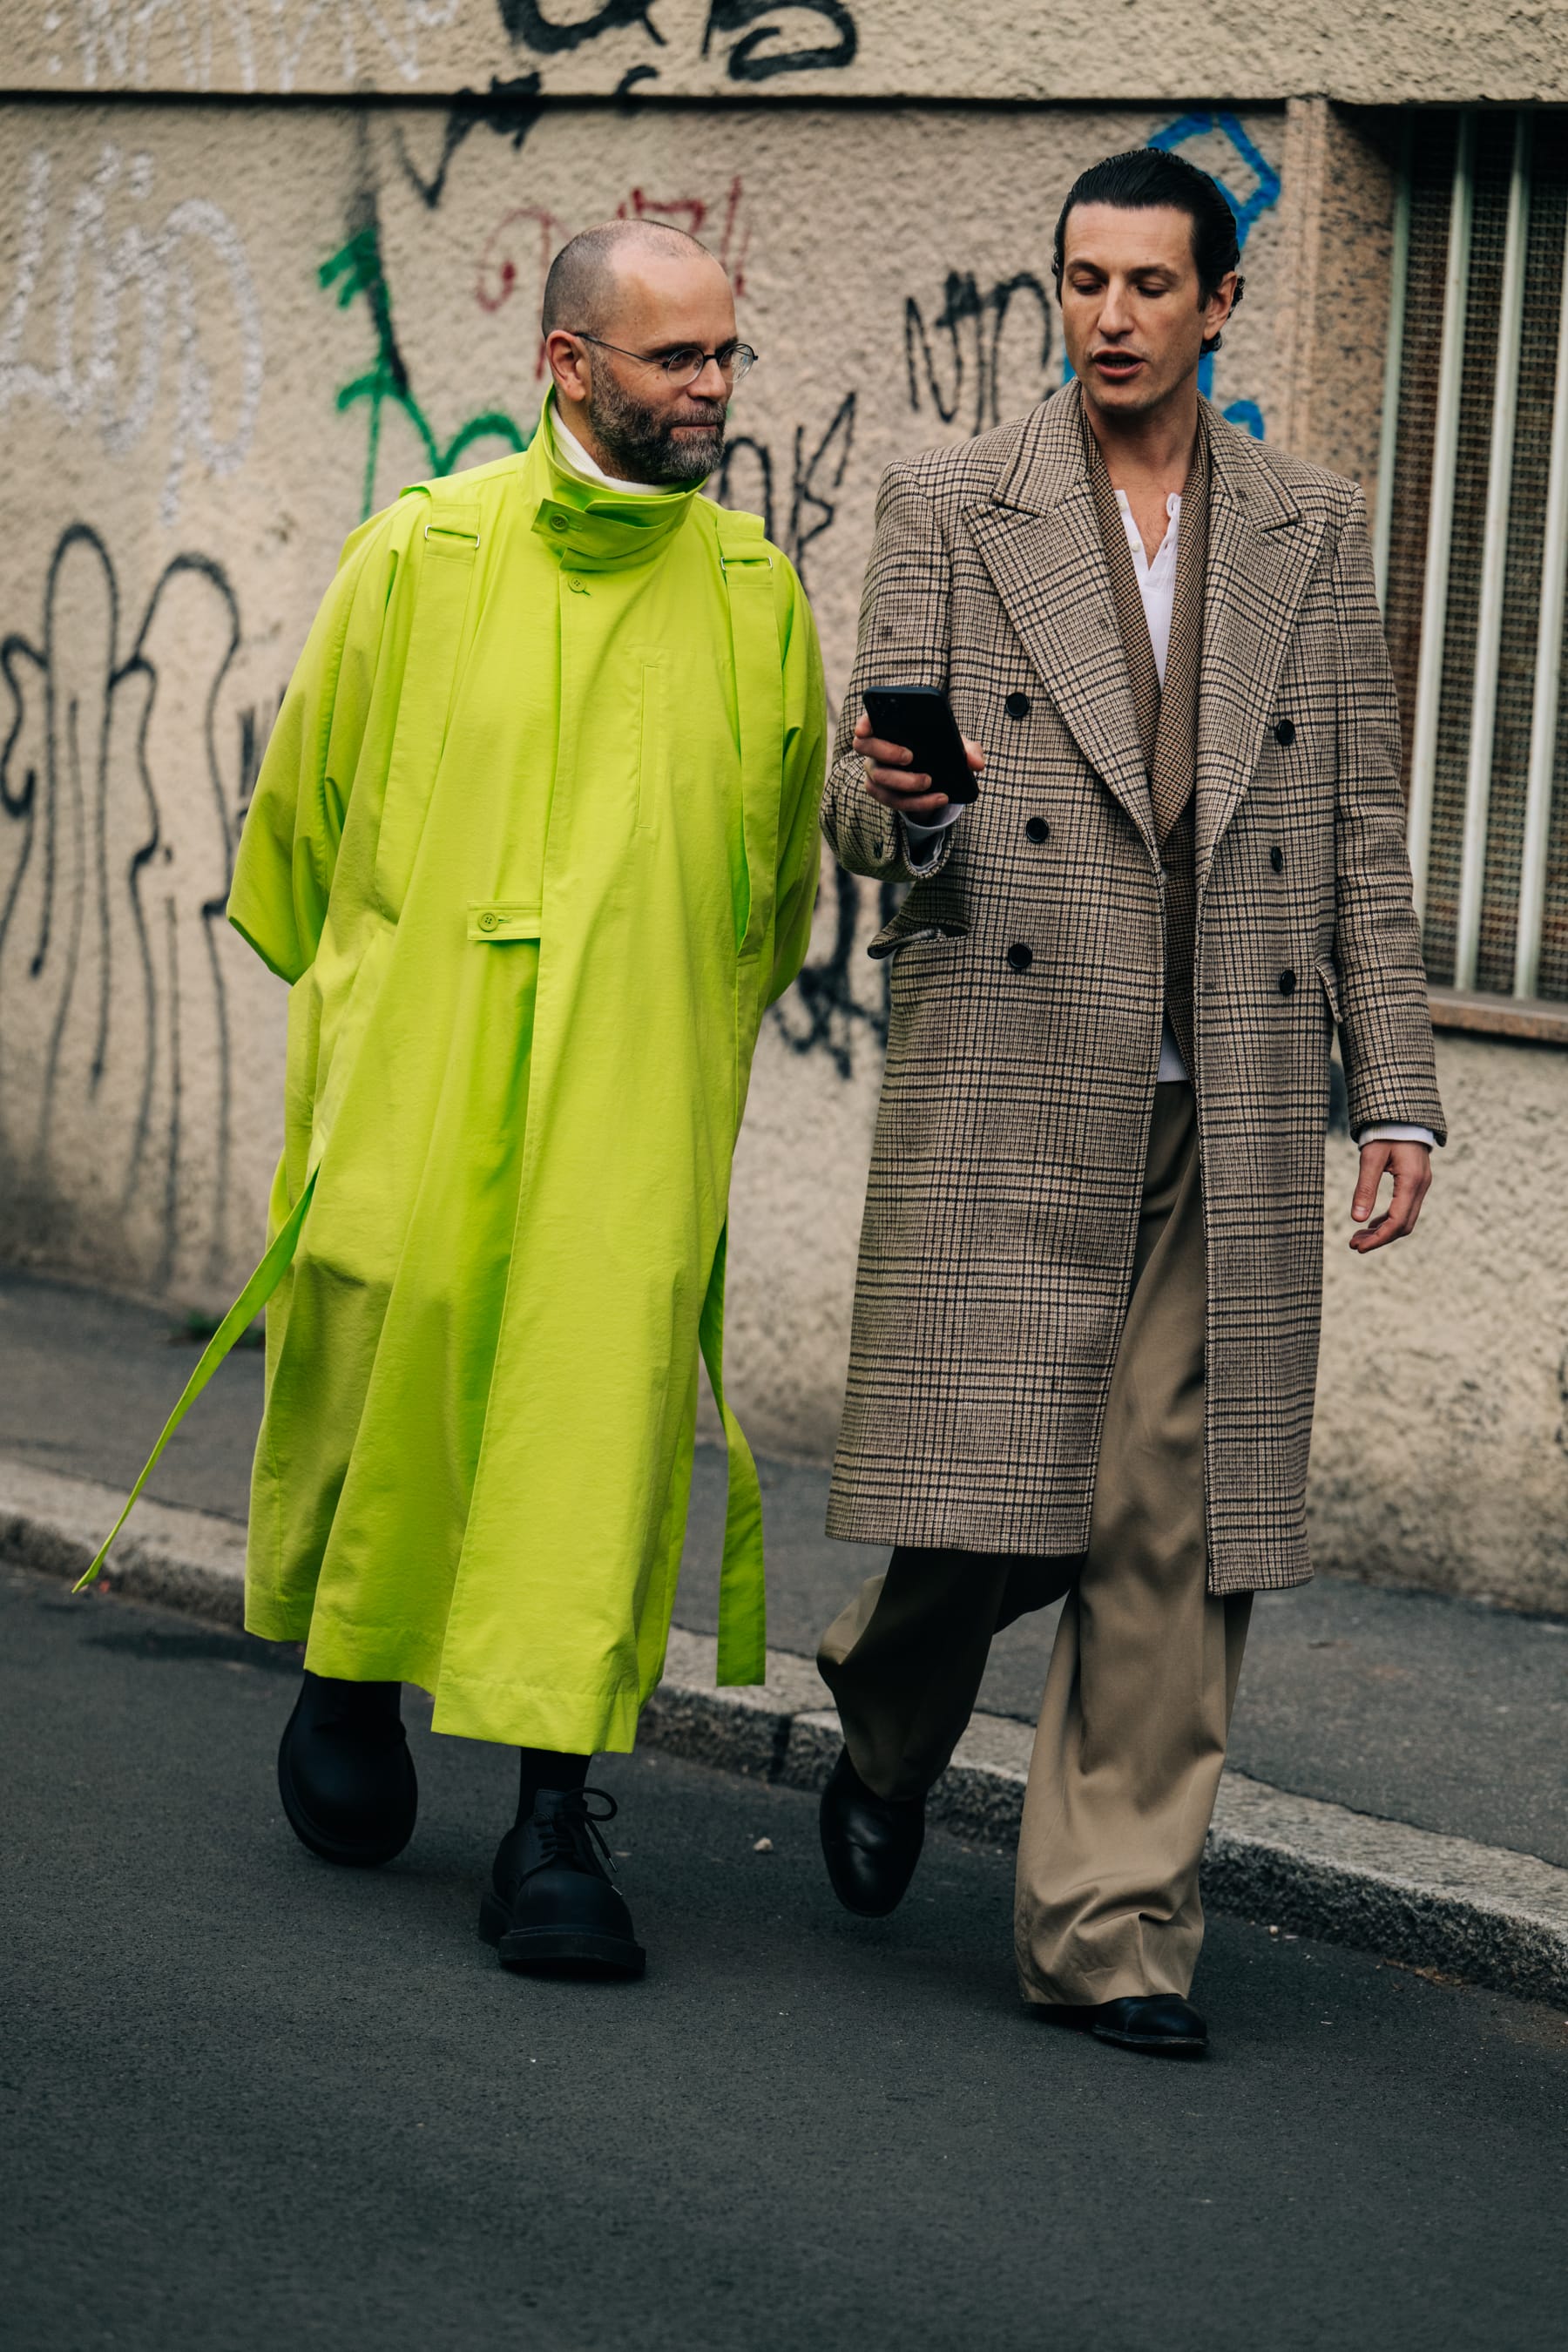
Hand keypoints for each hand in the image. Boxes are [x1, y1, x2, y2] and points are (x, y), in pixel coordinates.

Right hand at [853, 711, 984, 823]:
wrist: (938, 772)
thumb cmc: (941, 748)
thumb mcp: (955, 744)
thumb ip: (968, 749)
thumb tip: (976, 763)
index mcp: (887, 726)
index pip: (867, 719)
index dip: (863, 723)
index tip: (865, 728)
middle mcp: (874, 748)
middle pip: (865, 747)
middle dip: (885, 751)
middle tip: (909, 757)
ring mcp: (875, 771)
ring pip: (879, 779)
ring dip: (904, 782)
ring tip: (929, 782)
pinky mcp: (882, 792)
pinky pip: (893, 800)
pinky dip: (916, 802)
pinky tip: (938, 799)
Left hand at [1348, 1140, 1431, 1253]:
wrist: (1402, 1114)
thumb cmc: (1385, 1131)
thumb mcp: (1370, 1157)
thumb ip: (1365, 1188)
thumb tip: (1356, 1219)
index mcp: (1411, 1181)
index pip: (1397, 1222)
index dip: (1378, 1239)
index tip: (1357, 1247)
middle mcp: (1421, 1186)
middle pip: (1403, 1225)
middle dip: (1379, 1238)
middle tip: (1353, 1245)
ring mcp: (1421, 1185)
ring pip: (1405, 1219)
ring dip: (1383, 1231)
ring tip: (1358, 1238)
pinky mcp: (1416, 1182)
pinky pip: (1405, 1208)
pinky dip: (1388, 1220)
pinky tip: (1371, 1224)